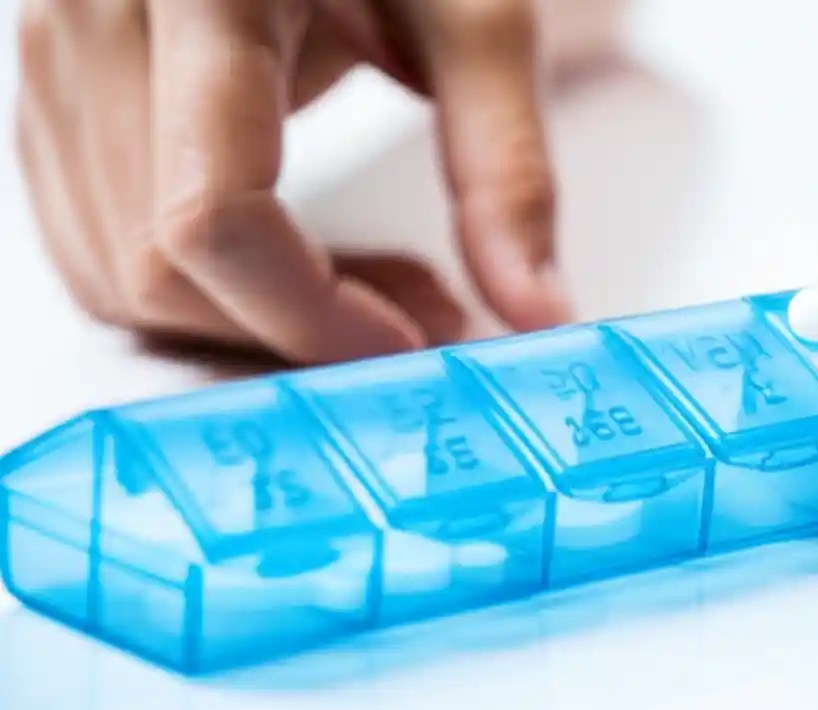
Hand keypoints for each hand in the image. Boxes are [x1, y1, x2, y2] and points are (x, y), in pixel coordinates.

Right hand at [16, 0, 570, 364]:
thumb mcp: (474, 16)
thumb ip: (506, 164)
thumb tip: (535, 312)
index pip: (214, 211)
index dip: (314, 313)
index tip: (414, 343)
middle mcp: (95, 23)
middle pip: (163, 269)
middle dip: (301, 327)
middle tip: (424, 313)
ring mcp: (55, 62)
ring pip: (119, 278)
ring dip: (257, 321)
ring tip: (376, 284)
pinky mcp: (57, 99)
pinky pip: (102, 250)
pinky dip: (209, 292)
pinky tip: (303, 260)